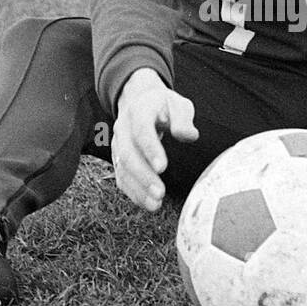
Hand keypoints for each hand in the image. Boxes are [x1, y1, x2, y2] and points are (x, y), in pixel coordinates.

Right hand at [112, 68, 198, 211]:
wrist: (141, 101)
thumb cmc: (164, 106)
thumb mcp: (178, 104)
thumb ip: (183, 118)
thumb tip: (188, 135)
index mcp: (139, 110)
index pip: (141, 130)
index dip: (150, 149)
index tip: (162, 167)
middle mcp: (123, 127)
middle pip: (128, 153)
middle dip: (143, 175)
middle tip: (160, 192)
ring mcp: (117, 143)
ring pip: (122, 168)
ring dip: (137, 188)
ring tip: (155, 204)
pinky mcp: (118, 158)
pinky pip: (121, 177)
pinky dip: (133, 192)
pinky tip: (148, 204)